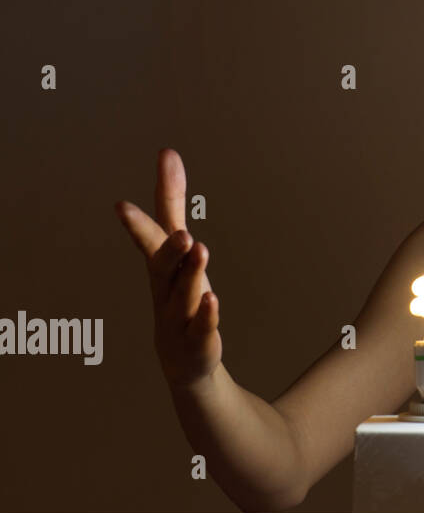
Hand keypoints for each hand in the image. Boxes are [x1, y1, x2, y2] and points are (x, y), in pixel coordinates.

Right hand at [115, 148, 221, 390]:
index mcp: (160, 267)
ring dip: (192, 275)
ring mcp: (179, 316)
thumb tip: (168, 153)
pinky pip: (200, 327)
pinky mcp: (198, 339)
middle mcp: (165, 290)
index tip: (121, 205)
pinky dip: (205, 314)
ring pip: (183, 295)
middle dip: (169, 251)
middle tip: (182, 233)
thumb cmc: (176, 292)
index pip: (149, 242)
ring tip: (201, 250)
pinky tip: (213, 300)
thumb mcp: (176, 246)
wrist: (183, 359)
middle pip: (163, 269)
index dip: (137, 225)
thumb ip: (171, 202)